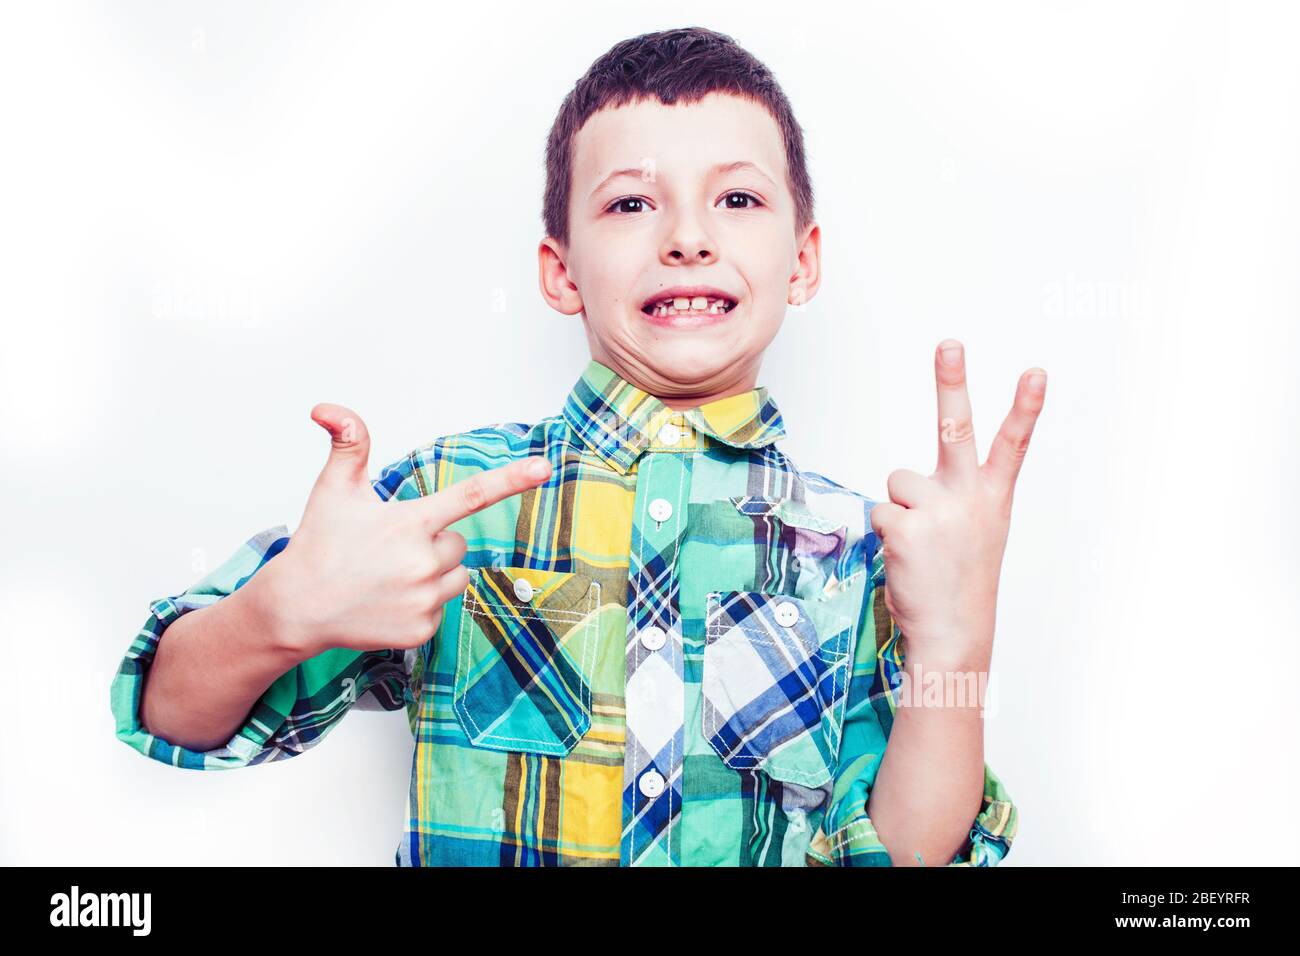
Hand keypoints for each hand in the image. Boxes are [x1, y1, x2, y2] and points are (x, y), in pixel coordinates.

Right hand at [260, 403, 551, 657]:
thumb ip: (347, 444)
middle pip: (458, 543)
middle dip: (433, 542)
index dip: (512, 478)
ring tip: (389, 576)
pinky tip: (387, 601)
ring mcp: (424, 599)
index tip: (545, 467)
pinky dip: (421, 604)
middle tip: (391, 550)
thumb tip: (328, 408)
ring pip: (456, 577)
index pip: (472, 494)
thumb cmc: (319, 545)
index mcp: (410, 522)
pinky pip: (441, 609)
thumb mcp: (334, 489)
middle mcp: (422, 561)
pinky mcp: (421, 630)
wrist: (296, 608)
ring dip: (433, 574)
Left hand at [869, 340, 1045, 667]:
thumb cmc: (961, 584)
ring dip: (900, 509)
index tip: (1036, 373)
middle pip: (956, 428)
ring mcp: (938, 511)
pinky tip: (905, 557)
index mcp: (992, 499)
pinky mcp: (906, 527)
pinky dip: (886, 533)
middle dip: (952, 381)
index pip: (1013, 446)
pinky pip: (880, 511)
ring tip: (919, 545)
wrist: (954, 637)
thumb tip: (910, 486)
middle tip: (950, 343)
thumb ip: (955, 499)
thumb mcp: (976, 535)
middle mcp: (969, 498)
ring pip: (898, 482)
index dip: (1025, 408)